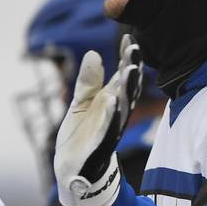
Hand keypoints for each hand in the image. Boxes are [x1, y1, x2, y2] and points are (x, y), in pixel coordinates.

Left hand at [53, 34, 142, 205]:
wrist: (72, 168)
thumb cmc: (80, 134)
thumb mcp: (80, 103)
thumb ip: (88, 82)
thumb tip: (93, 53)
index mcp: (111, 100)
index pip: (122, 76)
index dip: (126, 58)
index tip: (129, 37)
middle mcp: (115, 112)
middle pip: (127, 88)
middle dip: (132, 68)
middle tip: (134, 48)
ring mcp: (110, 128)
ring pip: (123, 106)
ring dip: (127, 89)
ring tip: (130, 69)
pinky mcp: (101, 144)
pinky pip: (109, 128)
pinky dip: (111, 115)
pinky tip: (112, 99)